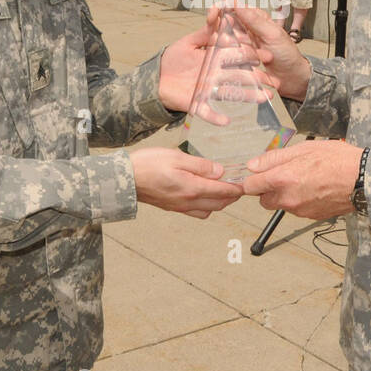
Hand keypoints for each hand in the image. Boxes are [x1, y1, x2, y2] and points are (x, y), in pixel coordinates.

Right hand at [130, 148, 244, 217]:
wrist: (125, 179)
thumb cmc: (148, 165)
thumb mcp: (177, 157)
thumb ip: (200, 166)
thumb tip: (220, 172)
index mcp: (192, 189)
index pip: (222, 192)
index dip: (236, 189)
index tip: (246, 184)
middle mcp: (188, 202)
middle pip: (218, 204)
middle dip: (231, 197)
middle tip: (239, 187)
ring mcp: (180, 207)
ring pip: (208, 210)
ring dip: (220, 203)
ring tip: (224, 190)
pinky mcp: (173, 207)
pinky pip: (196, 212)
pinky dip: (206, 207)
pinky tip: (204, 196)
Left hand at [158, 14, 274, 116]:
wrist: (155, 77)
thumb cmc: (173, 59)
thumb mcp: (188, 42)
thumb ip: (204, 32)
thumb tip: (217, 14)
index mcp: (216, 59)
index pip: (238, 57)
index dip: (252, 56)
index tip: (266, 57)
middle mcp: (216, 75)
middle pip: (240, 77)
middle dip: (258, 79)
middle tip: (274, 81)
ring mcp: (208, 90)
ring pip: (231, 93)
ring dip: (248, 97)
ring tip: (265, 99)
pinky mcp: (196, 103)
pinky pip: (206, 111)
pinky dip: (214, 117)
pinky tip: (225, 121)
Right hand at [220, 5, 311, 100]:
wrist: (292, 78)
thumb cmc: (287, 54)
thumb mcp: (272, 34)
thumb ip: (254, 20)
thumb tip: (237, 3)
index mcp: (255, 18)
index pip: (233, 8)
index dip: (221, 9)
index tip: (212, 13)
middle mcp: (247, 30)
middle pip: (226, 26)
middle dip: (224, 33)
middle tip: (234, 44)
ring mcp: (243, 44)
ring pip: (226, 42)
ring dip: (229, 49)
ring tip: (244, 56)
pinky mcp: (240, 58)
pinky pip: (230, 56)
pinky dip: (231, 59)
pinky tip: (233, 64)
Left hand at [241, 140, 362, 219]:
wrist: (363, 180)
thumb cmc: (337, 160)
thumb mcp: (304, 148)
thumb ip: (274, 158)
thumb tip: (253, 165)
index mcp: (282, 178)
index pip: (250, 187)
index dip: (252, 180)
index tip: (256, 175)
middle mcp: (288, 198)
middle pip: (263, 200)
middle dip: (268, 189)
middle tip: (283, 174)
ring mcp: (300, 210)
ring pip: (281, 205)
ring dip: (285, 195)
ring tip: (304, 179)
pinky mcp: (311, 217)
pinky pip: (297, 209)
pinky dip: (300, 200)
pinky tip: (314, 188)